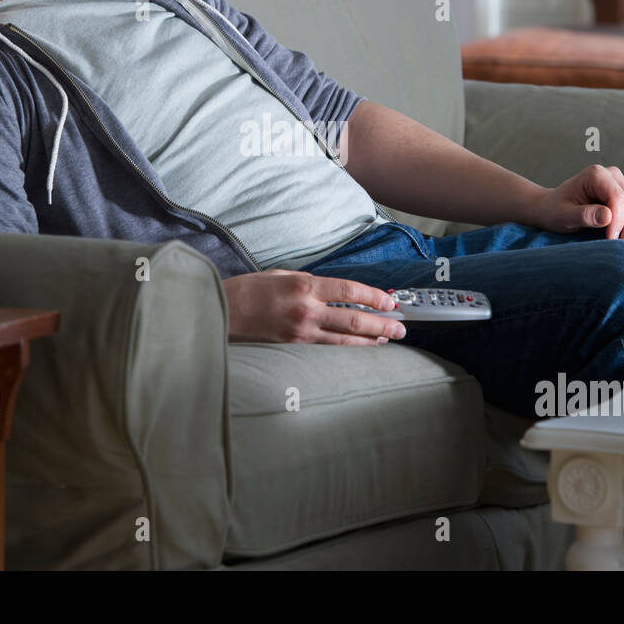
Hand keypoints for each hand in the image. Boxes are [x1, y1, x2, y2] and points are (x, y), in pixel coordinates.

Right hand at [221, 270, 406, 345]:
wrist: (222, 311)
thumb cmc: (250, 290)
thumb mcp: (282, 275)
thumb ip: (310, 283)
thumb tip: (334, 291)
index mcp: (304, 286)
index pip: (349, 291)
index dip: (374, 297)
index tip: (389, 302)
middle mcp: (306, 310)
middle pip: (353, 319)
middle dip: (381, 324)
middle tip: (400, 327)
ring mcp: (301, 332)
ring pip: (344, 339)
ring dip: (370, 340)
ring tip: (388, 340)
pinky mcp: (294, 346)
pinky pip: (328, 348)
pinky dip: (348, 348)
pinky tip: (361, 347)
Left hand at [536, 164, 623, 243]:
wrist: (553, 207)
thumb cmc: (556, 211)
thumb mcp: (563, 216)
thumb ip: (584, 215)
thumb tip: (607, 216)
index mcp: (595, 175)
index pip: (618, 197)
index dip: (620, 220)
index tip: (613, 240)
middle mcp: (612, 175)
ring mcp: (622, 182)